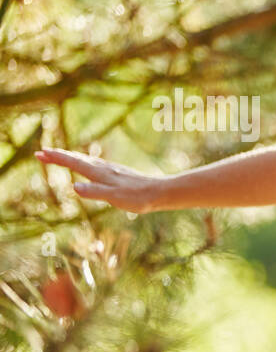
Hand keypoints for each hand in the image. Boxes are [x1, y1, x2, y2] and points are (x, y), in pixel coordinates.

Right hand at [36, 147, 162, 212]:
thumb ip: (94, 192)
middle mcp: (103, 168)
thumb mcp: (114, 197)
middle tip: (41, 153)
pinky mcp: (118, 173)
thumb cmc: (137, 198)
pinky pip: (95, 164)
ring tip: (59, 156)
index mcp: (99, 174)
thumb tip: (74, 187)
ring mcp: (111, 169)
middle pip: (77, 158)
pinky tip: (88, 165)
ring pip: (86, 160)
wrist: (159, 192)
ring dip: (70, 157)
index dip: (56, 158)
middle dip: (59, 156)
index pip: (73, 163)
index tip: (40, 153)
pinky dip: (84, 162)